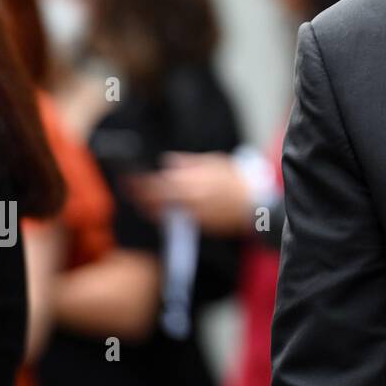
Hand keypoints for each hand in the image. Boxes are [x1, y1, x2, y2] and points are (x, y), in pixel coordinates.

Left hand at [125, 152, 253, 235]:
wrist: (254, 204)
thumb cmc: (235, 180)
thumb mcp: (215, 162)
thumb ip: (189, 162)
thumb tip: (167, 161)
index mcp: (193, 180)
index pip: (158, 181)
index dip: (142, 181)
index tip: (130, 177)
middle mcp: (189, 198)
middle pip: (156, 199)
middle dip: (141, 195)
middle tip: (131, 190)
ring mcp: (192, 213)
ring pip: (163, 212)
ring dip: (150, 206)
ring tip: (143, 201)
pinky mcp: (197, 224)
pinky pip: (174, 219)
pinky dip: (165, 215)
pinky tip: (160, 210)